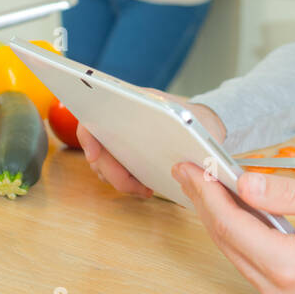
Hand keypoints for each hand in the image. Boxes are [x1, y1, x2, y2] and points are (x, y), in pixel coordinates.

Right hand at [79, 92, 226, 197]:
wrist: (206, 125)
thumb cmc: (198, 119)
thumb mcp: (192, 122)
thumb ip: (178, 130)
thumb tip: (172, 154)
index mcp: (128, 105)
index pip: (93, 117)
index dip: (88, 137)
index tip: (94, 156)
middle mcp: (118, 121)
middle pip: (97, 150)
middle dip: (112, 173)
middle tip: (134, 186)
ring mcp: (120, 139)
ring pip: (104, 164)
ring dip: (120, 180)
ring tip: (144, 189)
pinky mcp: (127, 155)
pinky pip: (116, 171)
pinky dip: (127, 182)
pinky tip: (145, 187)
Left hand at [172, 161, 294, 293]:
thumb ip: (285, 193)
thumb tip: (243, 183)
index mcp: (291, 267)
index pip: (233, 225)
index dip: (208, 193)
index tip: (192, 167)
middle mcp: (279, 290)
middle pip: (226, 241)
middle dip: (205, 202)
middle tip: (189, 170)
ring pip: (234, 252)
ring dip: (218, 217)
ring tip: (205, 184)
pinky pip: (249, 261)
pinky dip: (237, 233)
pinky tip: (231, 208)